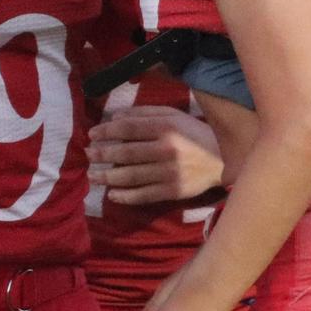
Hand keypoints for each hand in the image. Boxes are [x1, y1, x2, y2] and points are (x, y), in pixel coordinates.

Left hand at [90, 105, 224, 204]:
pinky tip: (112, 194)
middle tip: (87, 155)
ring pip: (131, 176)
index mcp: (166, 127)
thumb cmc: (194, 134)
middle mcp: (166, 149)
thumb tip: (114, 118)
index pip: (128, 128)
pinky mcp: (173, 191)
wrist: (223, 160)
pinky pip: (144, 195)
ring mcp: (169, 173)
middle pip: (126, 153)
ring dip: (107, 176)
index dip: (106, 131)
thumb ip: (144, 113)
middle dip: (102, 154)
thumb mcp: (173, 115)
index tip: (91, 134)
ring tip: (92, 176)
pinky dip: (125, 196)